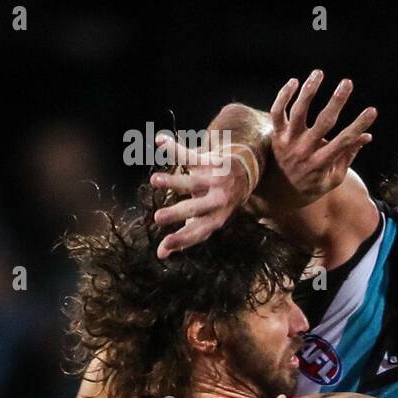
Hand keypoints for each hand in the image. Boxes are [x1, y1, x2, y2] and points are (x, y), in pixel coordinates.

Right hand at [150, 135, 253, 257]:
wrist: (243, 174)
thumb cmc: (216, 203)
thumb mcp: (205, 220)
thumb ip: (184, 236)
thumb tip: (160, 255)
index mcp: (217, 218)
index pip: (199, 232)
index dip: (183, 239)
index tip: (166, 244)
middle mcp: (219, 201)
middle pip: (197, 208)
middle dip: (177, 214)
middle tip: (158, 218)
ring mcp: (216, 181)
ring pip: (193, 182)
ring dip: (173, 182)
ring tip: (155, 181)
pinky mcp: (213, 162)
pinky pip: (192, 156)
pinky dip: (176, 148)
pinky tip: (160, 142)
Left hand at [259, 69, 376, 208]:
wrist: (277, 194)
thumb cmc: (311, 185)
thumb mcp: (333, 178)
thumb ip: (348, 156)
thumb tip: (367, 137)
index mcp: (322, 162)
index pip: (344, 141)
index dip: (359, 125)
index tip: (372, 111)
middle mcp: (304, 150)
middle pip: (323, 122)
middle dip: (337, 101)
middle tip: (347, 83)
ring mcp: (288, 141)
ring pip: (298, 111)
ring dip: (309, 90)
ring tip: (319, 73)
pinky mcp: (276, 135)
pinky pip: (277, 112)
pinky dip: (284, 96)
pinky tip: (295, 81)